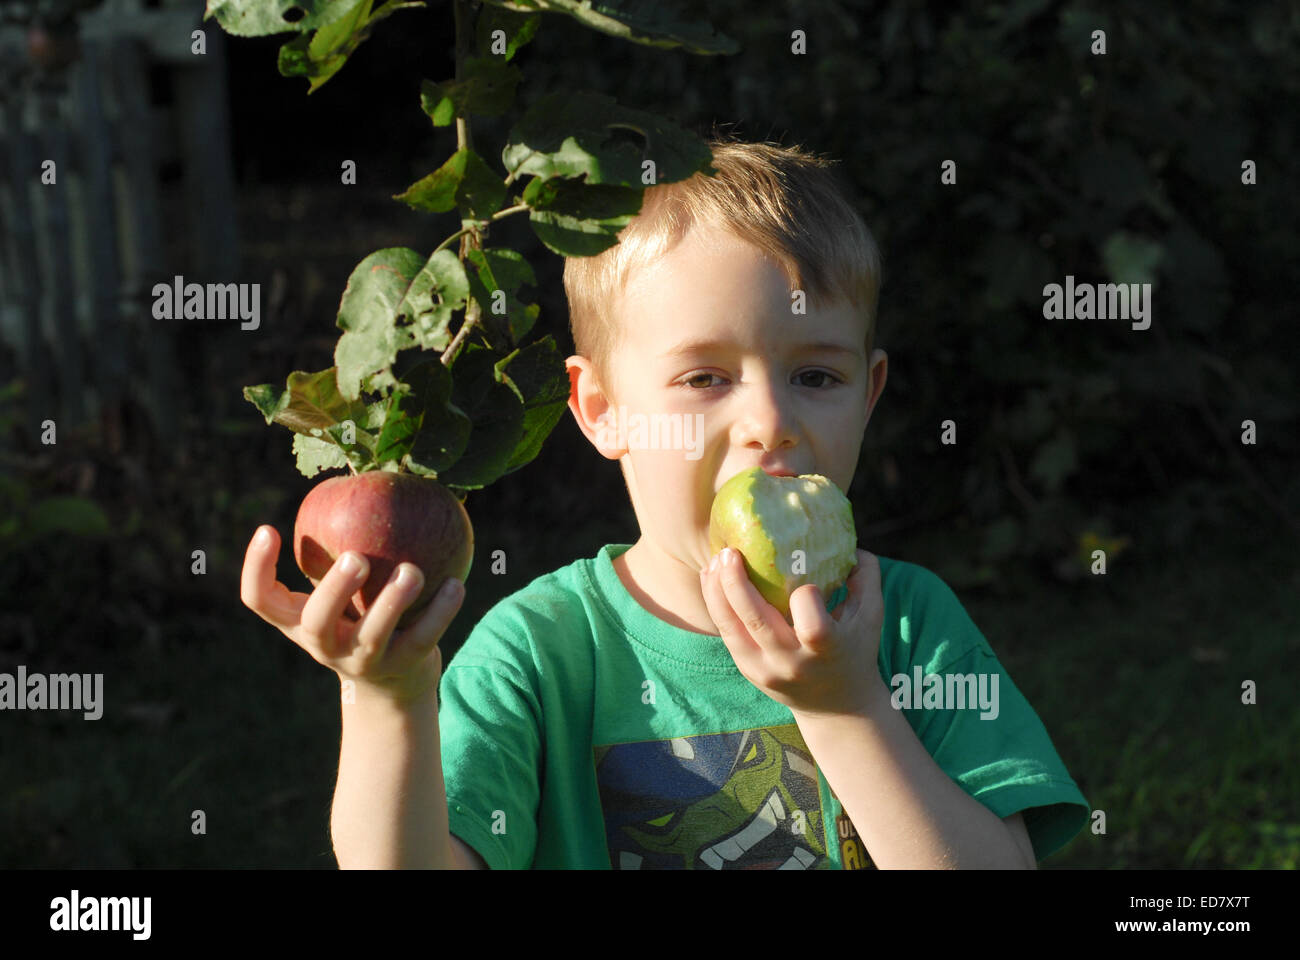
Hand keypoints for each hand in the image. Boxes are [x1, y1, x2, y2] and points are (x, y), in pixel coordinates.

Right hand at [239, 524, 463, 704]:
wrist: (391, 680)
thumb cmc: (361, 612)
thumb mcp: (342, 588)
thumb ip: (340, 547)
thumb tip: (365, 469)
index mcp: (297, 619)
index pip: (260, 599)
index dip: (257, 568)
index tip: (268, 529)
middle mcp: (324, 643)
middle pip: (318, 621)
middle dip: (334, 590)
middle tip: (356, 558)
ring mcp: (361, 660)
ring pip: (372, 635)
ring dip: (393, 602)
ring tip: (412, 571)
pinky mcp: (401, 667)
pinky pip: (422, 639)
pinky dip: (441, 612)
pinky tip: (456, 583)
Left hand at [699, 547, 884, 718]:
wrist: (836, 707)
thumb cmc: (855, 650)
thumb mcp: (872, 617)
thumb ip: (868, 577)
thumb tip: (850, 544)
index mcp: (827, 651)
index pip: (813, 626)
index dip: (806, 598)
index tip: (805, 581)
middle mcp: (792, 664)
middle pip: (757, 621)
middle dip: (736, 583)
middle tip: (730, 551)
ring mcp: (765, 670)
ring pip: (730, 627)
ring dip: (716, 591)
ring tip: (714, 561)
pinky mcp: (748, 671)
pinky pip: (725, 634)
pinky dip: (715, 604)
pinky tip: (711, 578)